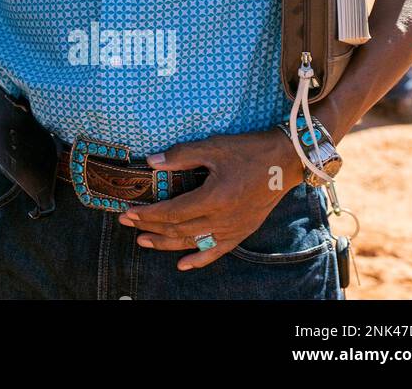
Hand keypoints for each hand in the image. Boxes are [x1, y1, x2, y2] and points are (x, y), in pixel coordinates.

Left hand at [116, 129, 304, 269]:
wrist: (284, 161)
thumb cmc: (247, 151)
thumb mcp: (212, 147)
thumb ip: (180, 156)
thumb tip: (151, 162)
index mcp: (214, 198)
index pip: (172, 212)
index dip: (148, 214)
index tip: (128, 212)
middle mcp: (223, 219)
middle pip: (179, 229)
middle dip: (150, 228)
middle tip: (127, 223)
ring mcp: (233, 229)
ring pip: (194, 243)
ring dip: (166, 244)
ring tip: (144, 242)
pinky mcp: (242, 232)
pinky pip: (217, 251)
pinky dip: (199, 259)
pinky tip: (183, 264)